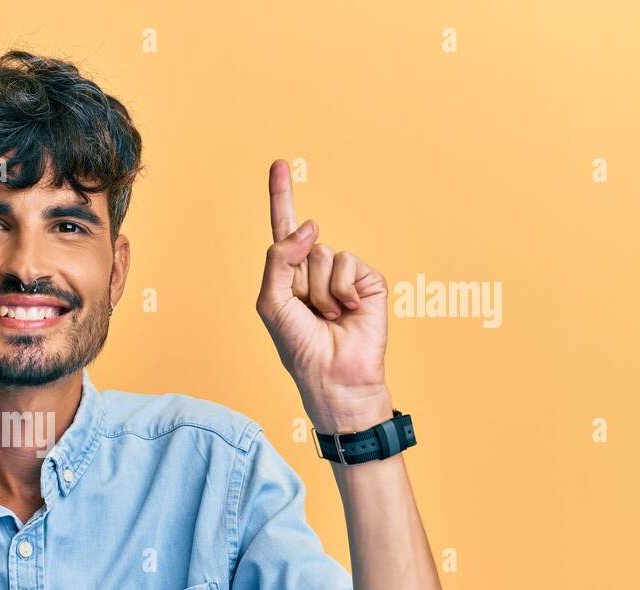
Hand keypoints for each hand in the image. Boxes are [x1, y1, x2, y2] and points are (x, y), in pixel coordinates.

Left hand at [255, 159, 391, 432]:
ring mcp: (342, 274)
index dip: (281, 196)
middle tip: (307, 311)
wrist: (334, 375)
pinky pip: (348, 263)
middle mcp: (314, 269)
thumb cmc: (298, 345)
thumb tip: (312, 225)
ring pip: (324, 254)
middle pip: (302, 243)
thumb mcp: (272, 303)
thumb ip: (280, 258)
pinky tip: (347, 312)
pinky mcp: (367, 280)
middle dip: (299, 279)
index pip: (284, 229)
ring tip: (326, 316)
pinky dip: (341, 290)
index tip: (279, 163)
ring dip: (320, 290)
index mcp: (288, 274)